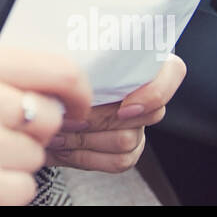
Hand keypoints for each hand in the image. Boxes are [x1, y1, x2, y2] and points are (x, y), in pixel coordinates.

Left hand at [43, 54, 185, 172]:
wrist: (43, 103)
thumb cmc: (57, 69)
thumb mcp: (68, 55)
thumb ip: (81, 59)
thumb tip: (73, 73)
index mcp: (140, 61)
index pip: (173, 72)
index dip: (154, 93)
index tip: (125, 107)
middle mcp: (145, 94)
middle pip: (144, 114)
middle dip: (98, 119)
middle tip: (67, 118)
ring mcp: (138, 124)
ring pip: (127, 140)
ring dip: (85, 138)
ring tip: (57, 131)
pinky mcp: (128, 151)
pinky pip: (118, 161)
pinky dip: (85, 156)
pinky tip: (62, 148)